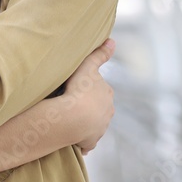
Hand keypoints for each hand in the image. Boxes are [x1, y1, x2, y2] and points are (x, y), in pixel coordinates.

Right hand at [60, 39, 115, 154]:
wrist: (73, 117)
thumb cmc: (79, 90)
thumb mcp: (88, 67)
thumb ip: (99, 55)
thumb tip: (112, 41)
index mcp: (107, 95)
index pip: (99, 90)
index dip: (88, 89)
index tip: (75, 89)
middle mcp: (107, 112)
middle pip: (98, 108)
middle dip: (89, 107)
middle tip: (70, 103)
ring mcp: (100, 128)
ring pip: (93, 124)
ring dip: (84, 123)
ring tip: (68, 119)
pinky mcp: (90, 141)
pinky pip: (86, 141)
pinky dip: (81, 141)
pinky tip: (71, 138)